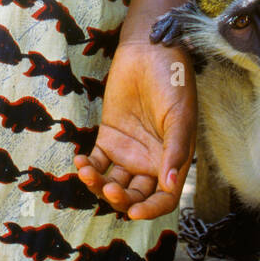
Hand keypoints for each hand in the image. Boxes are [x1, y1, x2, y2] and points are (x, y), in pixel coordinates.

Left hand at [75, 38, 195, 219]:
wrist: (149, 48)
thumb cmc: (172, 78)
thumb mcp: (179, 115)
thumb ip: (176, 150)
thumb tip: (170, 185)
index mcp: (173, 160)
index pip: (164, 198)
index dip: (151, 211)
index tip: (134, 212)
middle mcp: (151, 160)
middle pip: (135, 196)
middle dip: (121, 199)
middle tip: (110, 189)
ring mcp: (128, 150)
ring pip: (113, 183)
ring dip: (99, 186)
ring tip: (88, 172)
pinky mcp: (108, 137)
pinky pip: (96, 162)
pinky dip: (86, 167)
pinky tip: (80, 161)